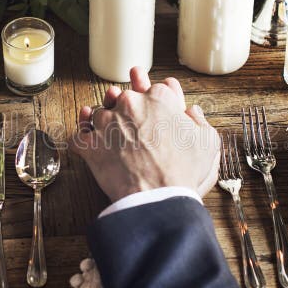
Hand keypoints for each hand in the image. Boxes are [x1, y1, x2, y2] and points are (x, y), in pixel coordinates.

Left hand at [69, 67, 219, 202]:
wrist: (158, 198)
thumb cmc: (184, 171)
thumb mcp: (208, 142)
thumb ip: (200, 122)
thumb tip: (193, 113)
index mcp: (159, 98)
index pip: (154, 90)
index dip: (155, 101)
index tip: (154, 109)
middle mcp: (130, 104)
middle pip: (124, 98)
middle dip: (127, 108)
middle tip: (132, 118)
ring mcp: (106, 123)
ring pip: (101, 114)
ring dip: (105, 122)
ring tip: (111, 131)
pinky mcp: (90, 145)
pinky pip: (79, 135)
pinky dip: (83, 137)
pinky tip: (87, 139)